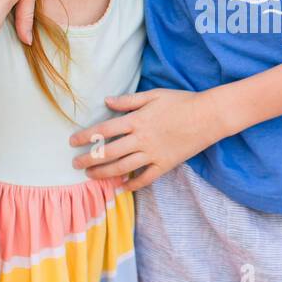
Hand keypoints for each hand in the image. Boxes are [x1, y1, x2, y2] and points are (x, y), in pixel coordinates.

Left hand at [68, 88, 223, 191]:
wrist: (209, 116)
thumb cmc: (181, 102)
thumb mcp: (153, 95)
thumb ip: (128, 100)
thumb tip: (106, 101)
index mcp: (137, 120)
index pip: (104, 130)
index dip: (86, 136)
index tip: (72, 141)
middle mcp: (142, 139)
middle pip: (108, 152)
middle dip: (89, 159)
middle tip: (75, 164)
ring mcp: (153, 154)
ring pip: (123, 168)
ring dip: (104, 173)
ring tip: (91, 176)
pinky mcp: (165, 164)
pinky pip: (146, 178)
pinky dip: (133, 184)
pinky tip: (122, 187)